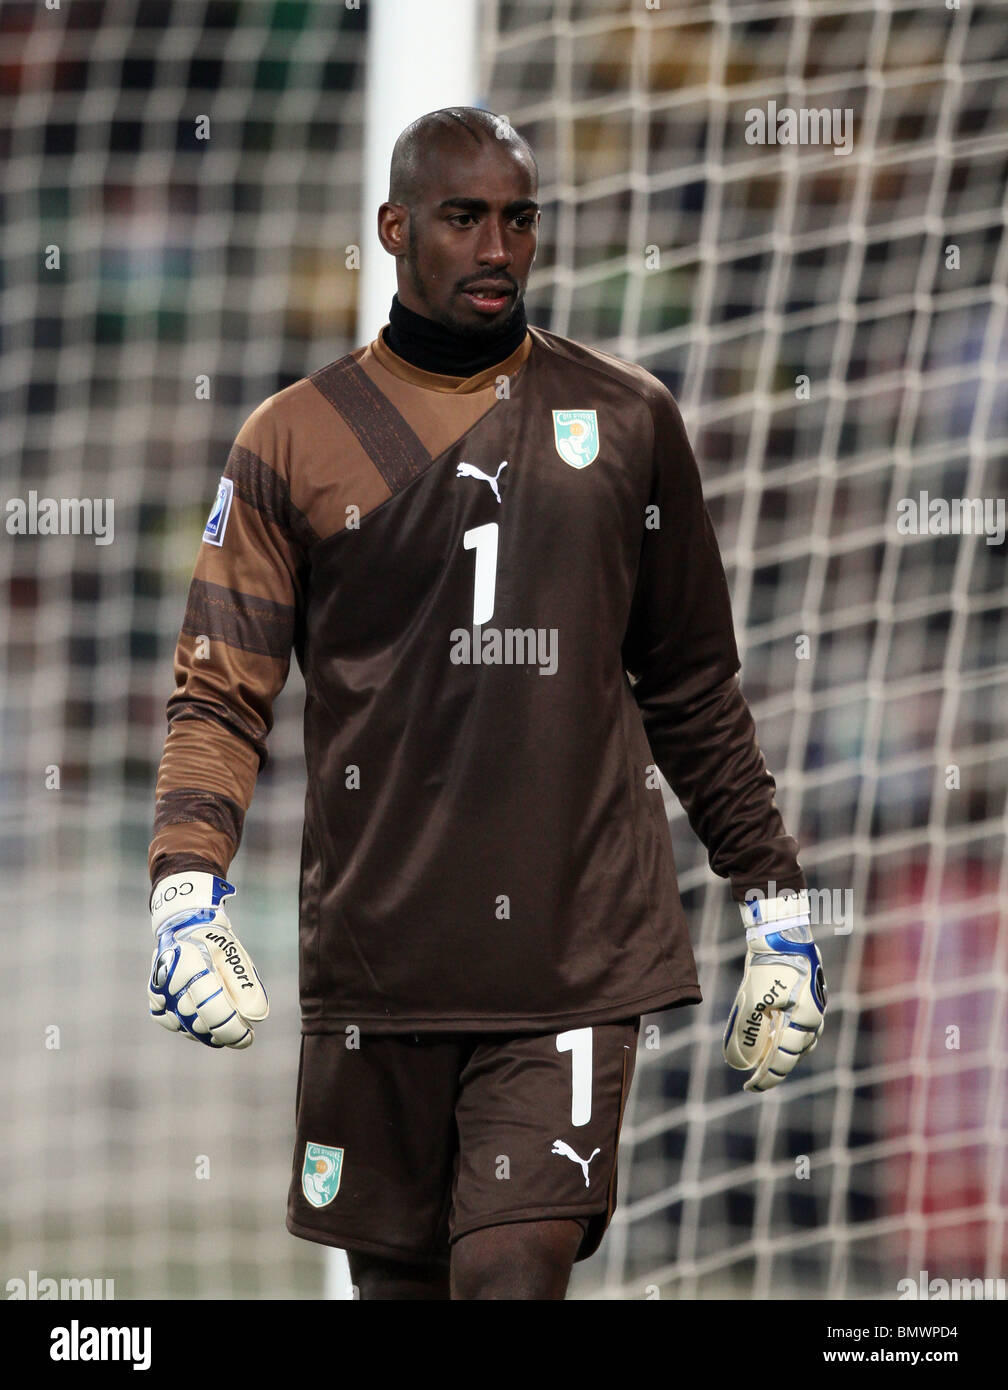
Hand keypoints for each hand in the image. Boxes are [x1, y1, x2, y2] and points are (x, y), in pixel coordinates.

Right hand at [148, 871, 268, 1048]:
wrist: (185, 926)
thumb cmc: (216, 943)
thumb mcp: (235, 955)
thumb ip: (245, 984)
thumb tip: (255, 1016)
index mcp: (192, 964)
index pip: (214, 1011)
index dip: (233, 1031)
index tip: (247, 1037)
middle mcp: (170, 979)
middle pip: (198, 1023)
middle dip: (222, 1032)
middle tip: (238, 1031)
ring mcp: (159, 988)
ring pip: (184, 1026)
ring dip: (206, 1031)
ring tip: (222, 1025)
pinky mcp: (154, 995)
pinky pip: (169, 1022)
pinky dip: (187, 1026)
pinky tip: (201, 1021)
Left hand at [722, 892, 825, 1090]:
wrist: (782, 930)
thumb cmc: (769, 965)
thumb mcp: (754, 1000)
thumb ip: (749, 1032)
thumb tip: (738, 1061)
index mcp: (805, 1021)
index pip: (784, 1060)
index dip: (767, 1077)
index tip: (750, 1086)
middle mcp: (815, 1016)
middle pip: (795, 1053)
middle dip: (774, 1067)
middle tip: (755, 1078)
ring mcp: (815, 1005)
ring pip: (800, 1039)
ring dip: (781, 1051)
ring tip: (764, 1060)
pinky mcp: (809, 994)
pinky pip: (799, 1023)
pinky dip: (785, 1033)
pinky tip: (772, 1032)